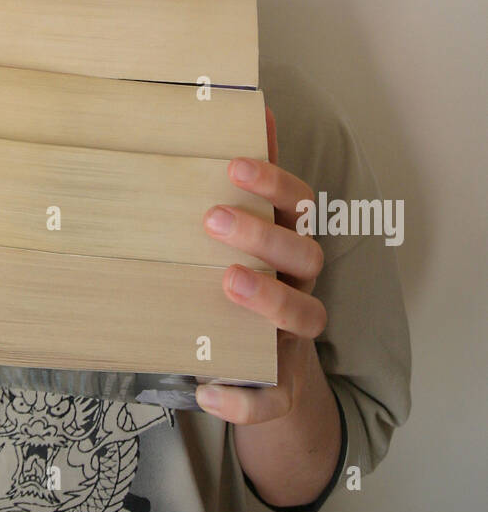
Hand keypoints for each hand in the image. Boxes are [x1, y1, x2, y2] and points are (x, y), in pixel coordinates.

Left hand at [196, 105, 326, 420]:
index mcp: (291, 249)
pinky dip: (243, 401)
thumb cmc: (244, 288)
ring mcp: (295, 342)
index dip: (273, 184)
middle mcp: (302, 289)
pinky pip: (270, 401)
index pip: (298, 207)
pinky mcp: (281, 391)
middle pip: (304, 256)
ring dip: (269, 300)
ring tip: (227, 283)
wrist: (262, 379)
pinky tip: (207, 392)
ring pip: (305, 319)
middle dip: (263, 235)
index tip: (234, 165)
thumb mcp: (244, 238)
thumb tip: (254, 110)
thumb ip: (250, 186)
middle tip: (212, 218)